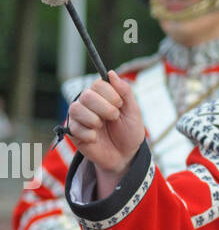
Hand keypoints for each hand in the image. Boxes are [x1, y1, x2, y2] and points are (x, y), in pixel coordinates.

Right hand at [66, 71, 144, 186]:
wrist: (125, 156)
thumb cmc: (129, 132)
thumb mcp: (133, 112)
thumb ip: (125, 92)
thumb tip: (111, 73)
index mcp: (102, 94)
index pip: (98, 84)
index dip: (111, 95)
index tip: (120, 106)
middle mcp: (87, 102)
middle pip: (86, 95)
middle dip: (105, 109)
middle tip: (113, 118)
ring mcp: (78, 116)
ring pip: (77, 109)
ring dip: (95, 121)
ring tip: (102, 128)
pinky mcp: (73, 131)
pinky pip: (75, 128)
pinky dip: (90, 135)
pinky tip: (95, 138)